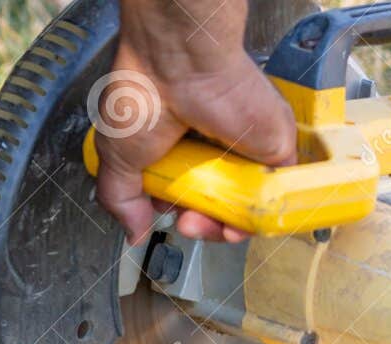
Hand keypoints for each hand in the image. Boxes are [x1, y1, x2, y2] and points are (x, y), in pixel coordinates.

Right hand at [95, 0, 297, 244]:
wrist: (178, 64)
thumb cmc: (143, 95)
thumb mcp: (117, 157)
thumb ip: (122, 199)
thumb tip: (134, 232)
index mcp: (178, 144)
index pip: (186, 192)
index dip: (177, 212)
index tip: (166, 215)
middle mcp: (213, 146)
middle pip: (217, 203)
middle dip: (200, 224)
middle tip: (186, 222)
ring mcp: (245, 149)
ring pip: (245, 205)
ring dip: (223, 226)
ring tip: (201, 222)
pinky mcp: (273, 149)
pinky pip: (273, 196)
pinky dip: (256, 218)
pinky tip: (235, 223)